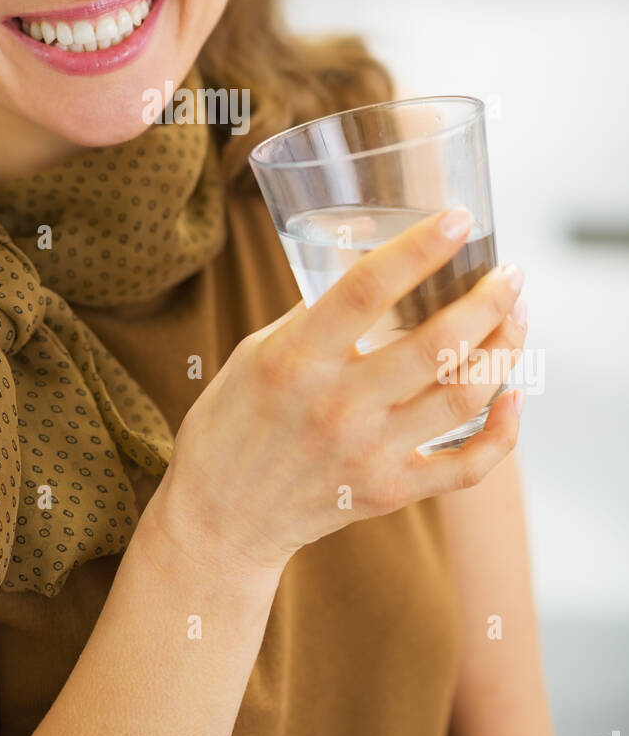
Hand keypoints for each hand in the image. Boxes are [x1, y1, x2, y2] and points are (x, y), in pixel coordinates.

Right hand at [156, 208, 525, 577]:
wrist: (221, 516)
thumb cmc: (233, 422)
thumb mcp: (256, 352)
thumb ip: (315, 318)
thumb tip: (374, 273)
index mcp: (295, 358)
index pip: (366, 288)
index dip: (419, 248)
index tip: (459, 219)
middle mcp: (336, 404)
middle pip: (434, 342)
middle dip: (487, 299)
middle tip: (509, 273)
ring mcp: (367, 452)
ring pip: (463, 396)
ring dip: (504, 350)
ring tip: (515, 317)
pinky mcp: (389, 491)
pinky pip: (467, 466)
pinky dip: (503, 432)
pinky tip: (512, 395)